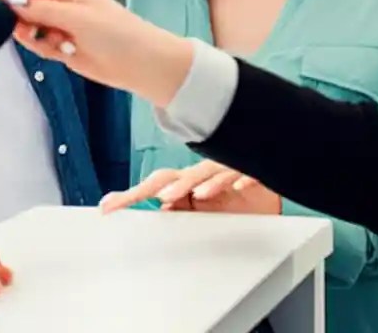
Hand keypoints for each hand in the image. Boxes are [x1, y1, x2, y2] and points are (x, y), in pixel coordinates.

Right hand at [0, 0, 194, 106]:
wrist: (142, 65)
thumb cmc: (118, 34)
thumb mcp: (77, 18)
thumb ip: (42, 11)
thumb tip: (10, 3)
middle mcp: (62, 3)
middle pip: (24, 3)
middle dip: (16, 16)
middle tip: (17, 31)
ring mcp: (61, 25)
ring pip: (28, 26)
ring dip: (33, 36)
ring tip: (56, 44)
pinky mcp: (62, 46)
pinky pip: (39, 44)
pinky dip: (43, 49)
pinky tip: (63, 53)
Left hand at [99, 160, 277, 214]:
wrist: (270, 173)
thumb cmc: (233, 193)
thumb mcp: (205, 204)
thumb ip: (181, 204)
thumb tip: (159, 208)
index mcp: (188, 182)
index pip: (155, 185)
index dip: (131, 196)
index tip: (107, 207)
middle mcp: (203, 173)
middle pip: (179, 177)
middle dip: (165, 187)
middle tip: (153, 197)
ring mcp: (227, 169)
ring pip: (212, 173)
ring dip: (204, 182)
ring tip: (196, 194)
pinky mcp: (253, 172)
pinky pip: (247, 173)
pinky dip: (242, 178)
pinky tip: (239, 186)